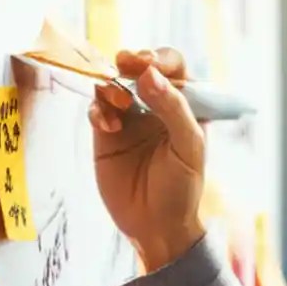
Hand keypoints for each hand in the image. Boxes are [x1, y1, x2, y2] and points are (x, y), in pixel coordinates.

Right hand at [90, 48, 205, 271]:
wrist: (155, 226)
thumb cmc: (181, 188)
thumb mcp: (189, 148)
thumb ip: (173, 108)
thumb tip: (148, 74)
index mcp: (185, 103)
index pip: (173, 67)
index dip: (160, 59)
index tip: (148, 64)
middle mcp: (155, 105)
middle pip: (139, 68)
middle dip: (131, 61)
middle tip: (125, 64)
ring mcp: (129, 118)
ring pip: (114, 84)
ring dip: (113, 86)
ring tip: (120, 105)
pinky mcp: (106, 134)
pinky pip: (97, 109)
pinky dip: (98, 110)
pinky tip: (108, 126)